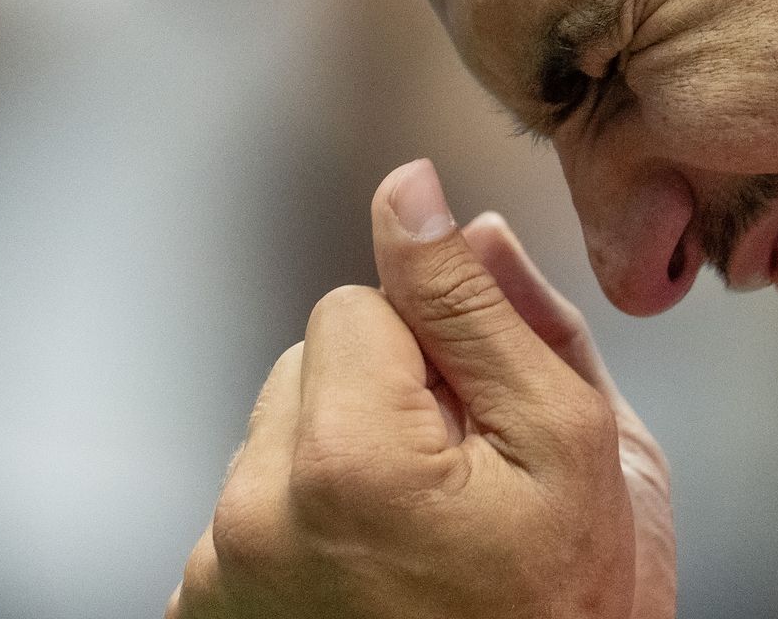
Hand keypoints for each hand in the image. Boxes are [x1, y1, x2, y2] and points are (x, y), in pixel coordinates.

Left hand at [169, 161, 675, 618]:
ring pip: (278, 435)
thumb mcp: (572, 442)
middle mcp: (256, 514)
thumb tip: (422, 199)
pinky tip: (369, 581)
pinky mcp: (205, 614)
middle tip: (458, 490)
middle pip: (309, 364)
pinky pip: (248, 512)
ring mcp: (221, 574)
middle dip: (382, 399)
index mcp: (349, 456)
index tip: (478, 432)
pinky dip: (303, 529)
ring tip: (416, 545)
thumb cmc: (565, 609)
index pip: (359, 300)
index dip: (438, 352)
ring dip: (339, 464)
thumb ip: (490, 310)